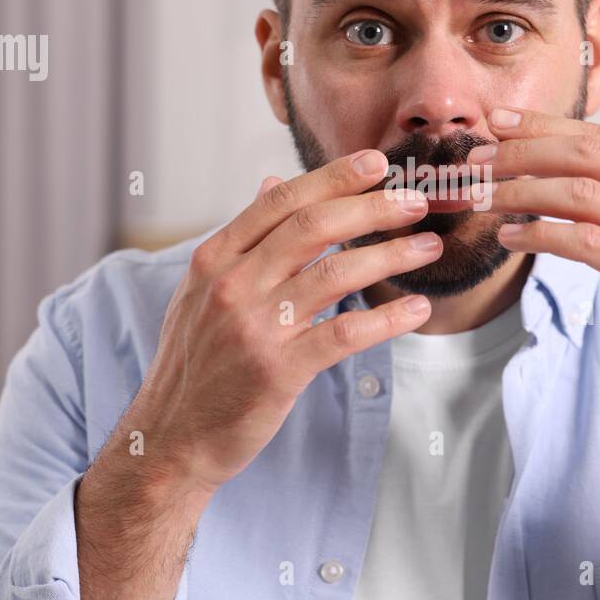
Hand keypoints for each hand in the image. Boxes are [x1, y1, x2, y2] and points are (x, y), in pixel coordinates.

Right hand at [129, 149, 442, 493]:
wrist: (171, 437)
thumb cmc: (194, 362)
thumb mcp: (201, 290)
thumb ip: (243, 238)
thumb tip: (271, 181)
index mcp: (215, 258)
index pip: (280, 201)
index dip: (332, 177)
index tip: (375, 162)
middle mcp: (232, 285)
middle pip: (313, 226)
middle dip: (372, 207)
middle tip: (414, 201)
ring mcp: (255, 327)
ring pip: (336, 274)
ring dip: (391, 256)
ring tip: (428, 248)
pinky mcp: (279, 370)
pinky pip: (345, 334)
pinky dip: (388, 319)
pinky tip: (417, 309)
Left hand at [469, 104, 599, 406]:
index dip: (542, 126)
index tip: (497, 123)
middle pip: (583, 155)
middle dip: (520, 153)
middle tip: (475, 159)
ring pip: (578, 194)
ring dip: (520, 193)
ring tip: (482, 199)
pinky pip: (584, 243)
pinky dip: (540, 236)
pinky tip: (510, 239)